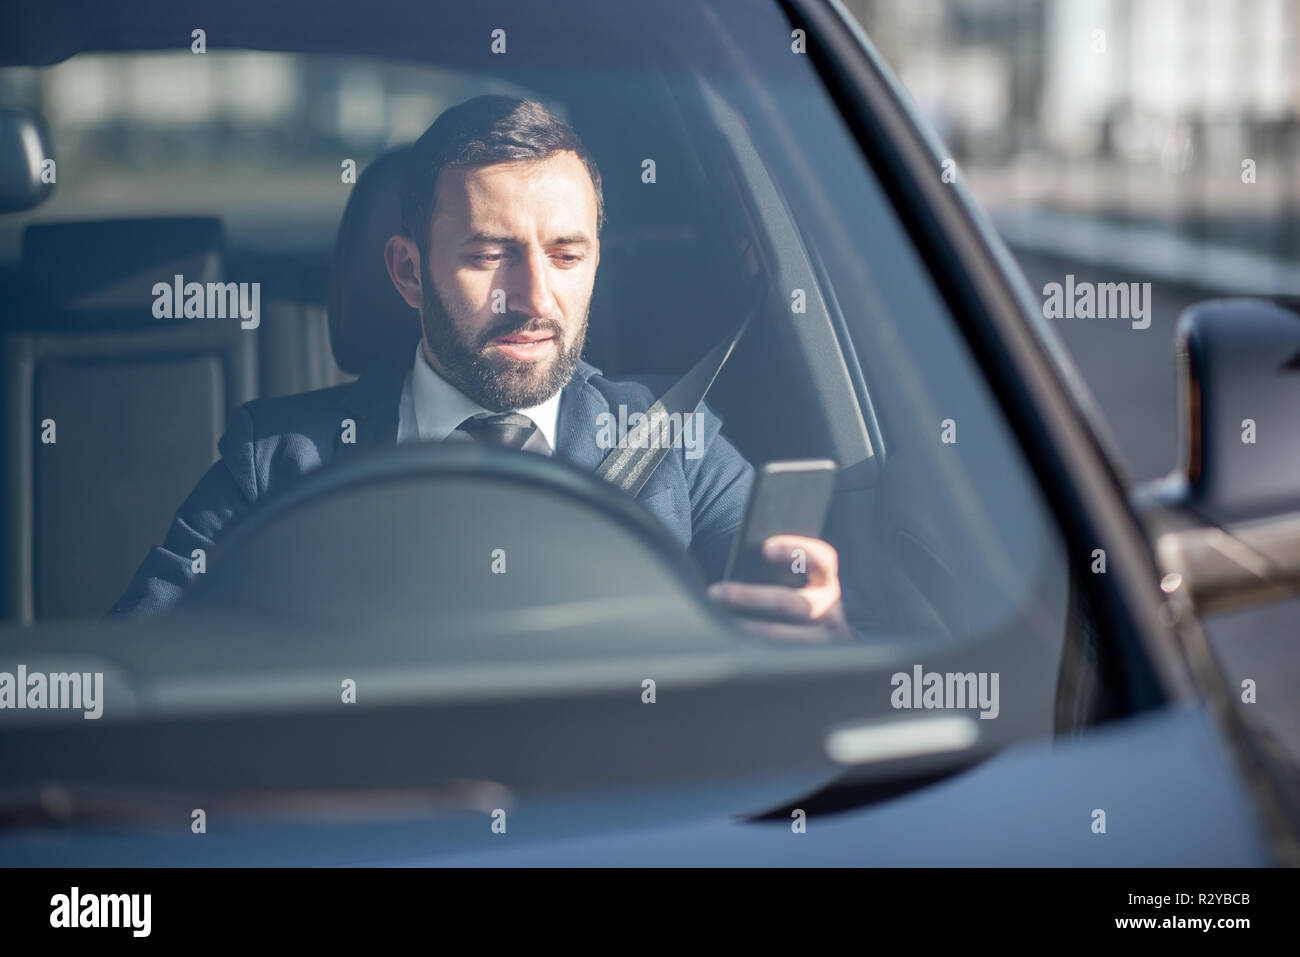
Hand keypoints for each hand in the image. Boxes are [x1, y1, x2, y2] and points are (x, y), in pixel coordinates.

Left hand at [707, 534, 850, 642]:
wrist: (816, 634)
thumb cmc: (793, 594)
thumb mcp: (794, 579)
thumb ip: (776, 570)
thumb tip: (741, 565)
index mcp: (825, 579)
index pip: (821, 559)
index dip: (796, 550)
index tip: (766, 548)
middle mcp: (829, 608)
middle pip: (790, 602)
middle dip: (749, 597)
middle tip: (715, 592)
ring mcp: (823, 638)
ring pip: (779, 635)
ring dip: (744, 627)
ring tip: (717, 620)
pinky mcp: (809, 660)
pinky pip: (775, 656)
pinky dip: (749, 647)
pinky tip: (728, 640)